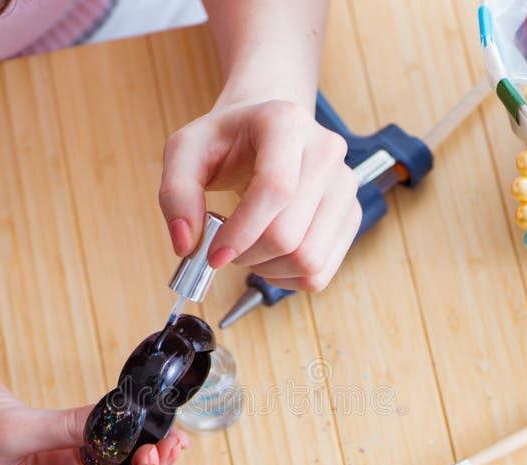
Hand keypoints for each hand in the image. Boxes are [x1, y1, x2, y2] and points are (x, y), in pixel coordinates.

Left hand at [159, 98, 360, 291]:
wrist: (266, 129)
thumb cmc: (227, 140)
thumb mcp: (185, 152)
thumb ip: (176, 195)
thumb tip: (186, 244)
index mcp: (286, 123)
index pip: (275, 189)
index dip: (242, 233)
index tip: (214, 255)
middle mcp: (326, 151)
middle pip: (290, 235)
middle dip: (249, 256)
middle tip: (227, 248)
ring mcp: (345, 185)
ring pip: (309, 260)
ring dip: (269, 270)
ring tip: (250, 250)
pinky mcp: (351, 215)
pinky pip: (321, 272)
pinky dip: (289, 278)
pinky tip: (271, 259)